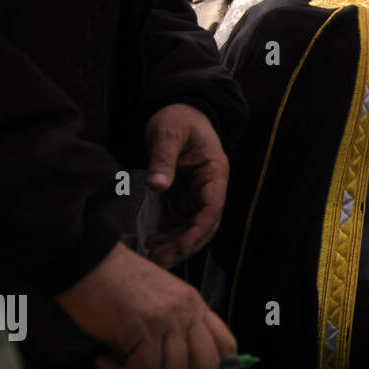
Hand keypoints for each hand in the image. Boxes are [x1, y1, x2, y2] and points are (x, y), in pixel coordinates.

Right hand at [55, 242, 236, 368]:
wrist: (86, 261)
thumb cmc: (115, 286)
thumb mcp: (157, 306)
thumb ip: (171, 335)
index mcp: (196, 305)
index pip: (226, 346)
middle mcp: (188, 311)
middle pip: (205, 368)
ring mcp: (167, 319)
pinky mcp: (142, 328)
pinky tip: (106, 366)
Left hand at [143, 103, 228, 267]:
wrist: (177, 110)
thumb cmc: (178, 117)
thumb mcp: (169, 133)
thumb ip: (163, 159)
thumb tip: (157, 186)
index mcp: (215, 172)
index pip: (212, 209)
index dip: (198, 231)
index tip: (180, 246)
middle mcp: (210, 187)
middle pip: (204, 225)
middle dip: (185, 244)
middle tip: (161, 258)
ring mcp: (197, 193)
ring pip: (192, 227)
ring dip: (177, 244)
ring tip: (154, 255)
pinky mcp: (184, 195)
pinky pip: (180, 222)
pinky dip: (170, 235)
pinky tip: (154, 242)